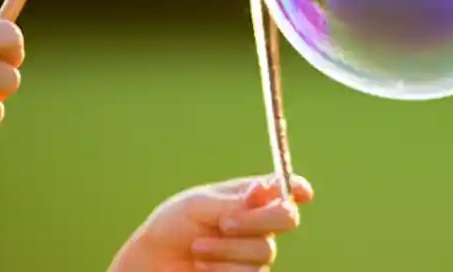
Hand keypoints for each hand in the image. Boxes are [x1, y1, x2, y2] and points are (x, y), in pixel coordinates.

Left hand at [110, 175, 314, 271]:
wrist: (153, 264)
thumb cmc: (173, 226)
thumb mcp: (198, 206)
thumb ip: (233, 201)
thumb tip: (265, 190)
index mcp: (251, 197)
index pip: (285, 189)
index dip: (297, 188)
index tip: (300, 192)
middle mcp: (260, 224)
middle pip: (287, 219)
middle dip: (257, 220)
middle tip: (225, 223)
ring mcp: (255, 253)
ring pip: (265, 250)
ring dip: (227, 248)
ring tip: (197, 247)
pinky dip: (225, 268)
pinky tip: (202, 265)